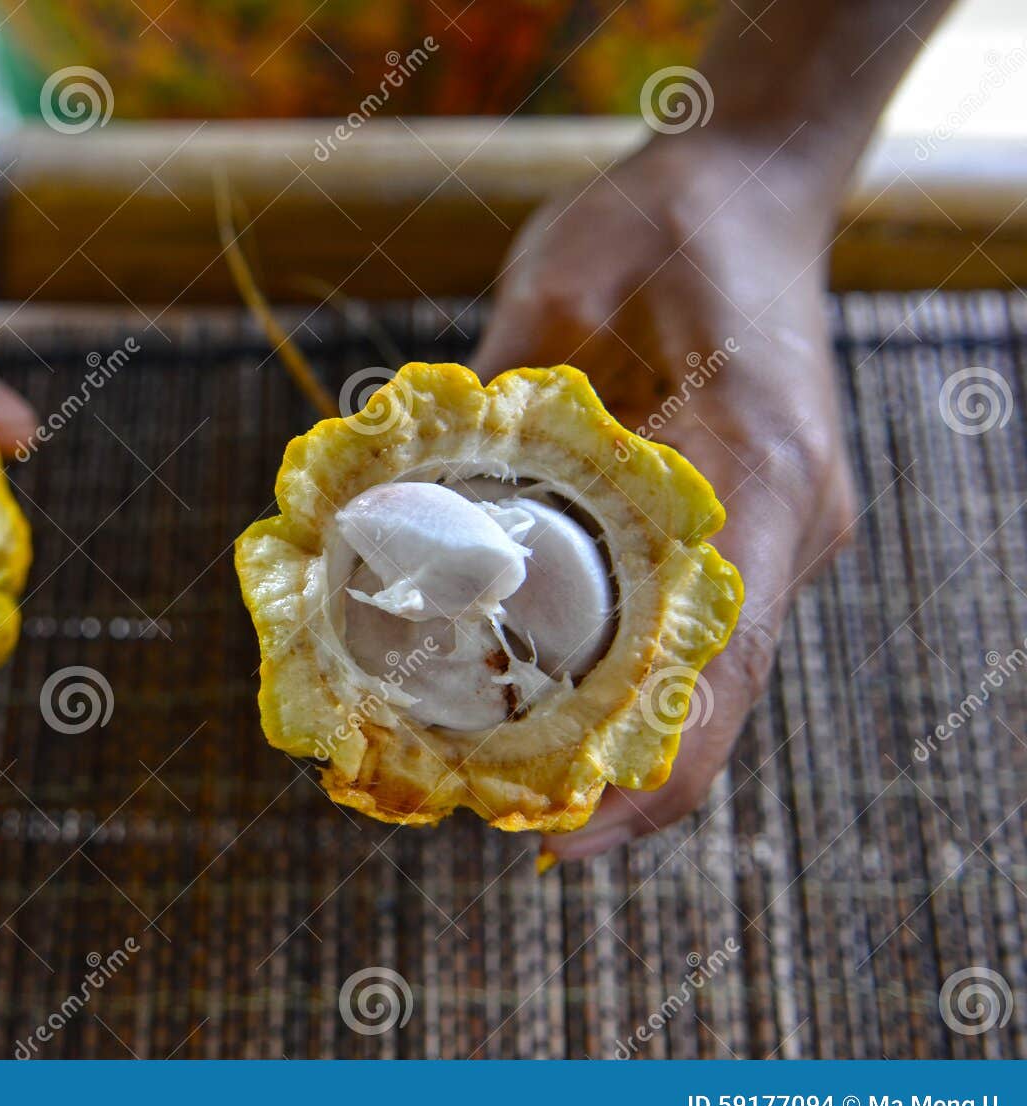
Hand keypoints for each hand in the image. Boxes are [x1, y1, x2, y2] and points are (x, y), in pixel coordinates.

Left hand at [470, 133, 854, 857]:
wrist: (745, 188)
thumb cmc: (659, 218)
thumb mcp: (562, 276)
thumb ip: (498, 388)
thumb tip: (407, 491)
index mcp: (757, 465)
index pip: (716, 666)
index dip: (645, 776)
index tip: (557, 834)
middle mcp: (782, 520)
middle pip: (715, 702)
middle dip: (618, 786)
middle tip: (504, 822)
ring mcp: (773, 529)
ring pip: (707, 681)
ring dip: (621, 749)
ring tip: (513, 792)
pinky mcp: (747, 524)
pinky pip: (693, 632)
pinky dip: (628, 687)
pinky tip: (551, 711)